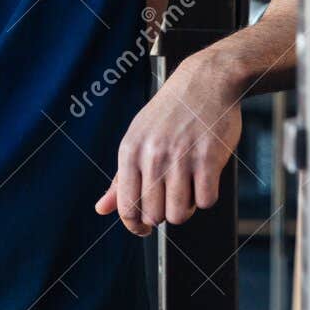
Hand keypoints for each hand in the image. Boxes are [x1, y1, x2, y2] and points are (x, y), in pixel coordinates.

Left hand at [95, 52, 242, 234]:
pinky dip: (207, 197)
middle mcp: (152, 155)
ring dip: (186, 208)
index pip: (126, 207)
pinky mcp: (208, 158)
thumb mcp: (138, 138)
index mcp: (130, 151)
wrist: (206, 80)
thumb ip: (121, 178)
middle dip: (163, 214)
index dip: (135, 225)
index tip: (144, 228)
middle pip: (153, 215)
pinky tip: (205, 179)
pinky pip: (206, 201)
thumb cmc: (170, 113)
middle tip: (172, 197)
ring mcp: (181, 157)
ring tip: (188, 189)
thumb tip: (101, 209)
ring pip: (179, 214)